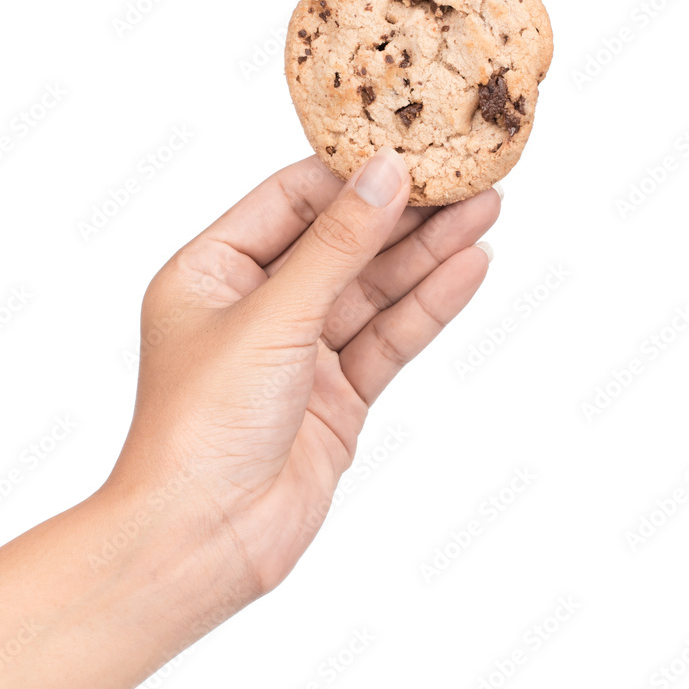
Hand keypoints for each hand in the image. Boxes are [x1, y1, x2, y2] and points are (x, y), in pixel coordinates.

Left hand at [108, 149, 500, 597]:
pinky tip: (468, 271)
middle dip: (401, 215)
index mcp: (209, 273)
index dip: (349, 176)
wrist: (204, 539)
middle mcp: (251, 307)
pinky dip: (426, 309)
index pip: (287, 202)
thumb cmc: (201, 426)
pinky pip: (386, 341)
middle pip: (338, 244)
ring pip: (370, 292)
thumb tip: (386, 174)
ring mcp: (296, 354)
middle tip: (467, 178)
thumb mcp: (272, 317)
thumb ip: (336, 246)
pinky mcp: (333, 397)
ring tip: (487, 213)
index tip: (408, 149)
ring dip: (426, 256)